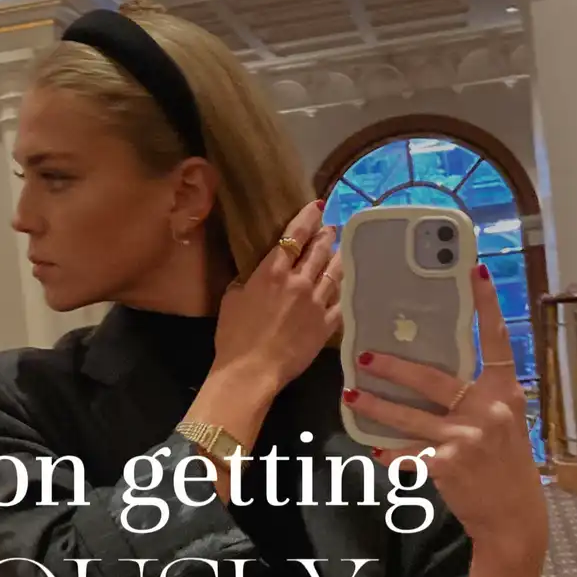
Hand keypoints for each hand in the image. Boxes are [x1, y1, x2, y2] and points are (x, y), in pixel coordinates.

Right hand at [212, 198, 341, 392]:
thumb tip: (253, 278)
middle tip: (331, 227)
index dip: (307, 218)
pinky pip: (341, 302)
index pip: (294, 235)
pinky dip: (344, 290)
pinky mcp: (326, 324)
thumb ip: (245, 283)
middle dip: (326, 235)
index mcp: (271, 272)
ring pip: (334, 272)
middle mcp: (298, 281)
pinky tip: (346, 284)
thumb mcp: (231, 300)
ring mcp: (316, 303)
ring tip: (341, 250)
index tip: (317, 205)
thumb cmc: (233, 336)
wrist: (252, 371)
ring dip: (338, 257)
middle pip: (318, 250)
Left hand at [344, 265, 546, 563]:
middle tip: (364, 356)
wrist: (513, 514)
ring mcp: (466, 438)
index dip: (486, 305)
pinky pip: (407, 453)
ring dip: (375, 407)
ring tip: (351, 396)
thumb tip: (439, 367)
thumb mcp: (502, 420)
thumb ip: (477, 394)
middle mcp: (487, 409)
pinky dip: (388, 452)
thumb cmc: (504, 462)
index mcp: (503, 390)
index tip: (474, 271)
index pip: (496, 340)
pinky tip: (373, 448)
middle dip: (395, 367)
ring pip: (408, 416)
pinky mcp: (447, 465)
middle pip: (434, 378)